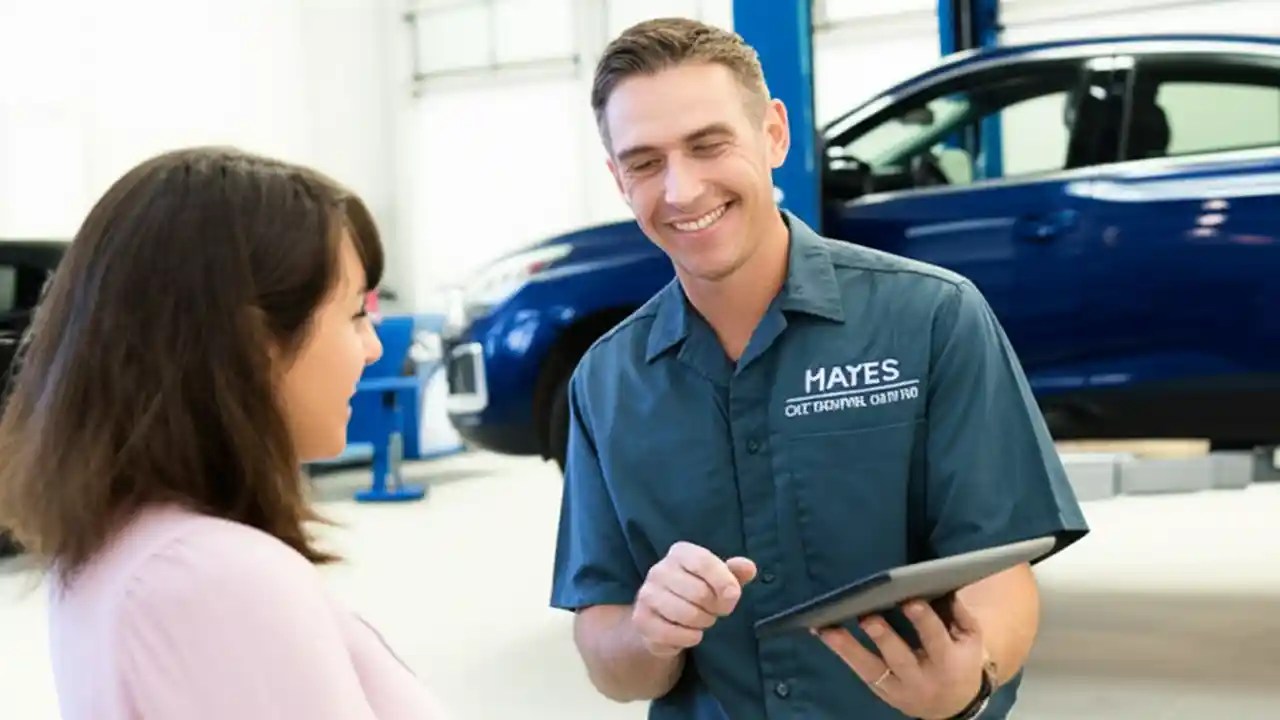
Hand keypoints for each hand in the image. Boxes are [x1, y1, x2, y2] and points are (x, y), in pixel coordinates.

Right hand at [632, 541, 756, 657]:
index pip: (705, 562)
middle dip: (715, 608)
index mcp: (680, 553)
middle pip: (700, 593)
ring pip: (688, 615)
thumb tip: (748, 568)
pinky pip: (675, 634)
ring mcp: (647, 595)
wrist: (662, 618)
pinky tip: (688, 633)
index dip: (724, 583)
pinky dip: (689, 638)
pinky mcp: (641, 620)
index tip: (732, 597)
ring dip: (703, 623)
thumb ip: (734, 572)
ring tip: (701, 620)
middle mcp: (659, 570)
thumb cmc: (697, 592)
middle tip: (714, 611)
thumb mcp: (718, 579)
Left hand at [814, 595, 986, 719]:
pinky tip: (823, 632)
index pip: (935, 640)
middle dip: (884, 637)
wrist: (952, 704)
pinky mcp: (881, 692)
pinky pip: (860, 672)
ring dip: (848, 648)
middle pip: (900, 658)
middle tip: (867, 617)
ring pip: (871, 669)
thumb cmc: (959, 659)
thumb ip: (958, 612)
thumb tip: (939, 583)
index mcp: (948, 662)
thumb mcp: (969, 638)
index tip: (910, 600)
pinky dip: (841, 652)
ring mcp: (899, 689)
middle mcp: (922, 679)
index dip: (923, 621)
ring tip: (827, 628)